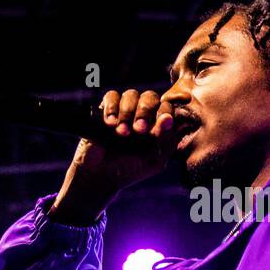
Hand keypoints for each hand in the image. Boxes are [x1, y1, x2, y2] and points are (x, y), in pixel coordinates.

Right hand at [48, 89, 175, 224]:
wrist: (101, 175)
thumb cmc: (130, 170)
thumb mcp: (155, 161)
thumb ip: (166, 140)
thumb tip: (168, 119)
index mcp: (158, 125)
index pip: (167, 107)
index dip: (164, 112)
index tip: (157, 127)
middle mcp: (143, 115)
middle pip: (150, 97)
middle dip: (145, 111)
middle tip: (138, 129)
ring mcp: (124, 111)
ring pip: (131, 94)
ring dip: (127, 112)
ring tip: (121, 132)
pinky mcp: (106, 110)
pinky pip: (111, 96)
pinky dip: (111, 108)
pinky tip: (110, 124)